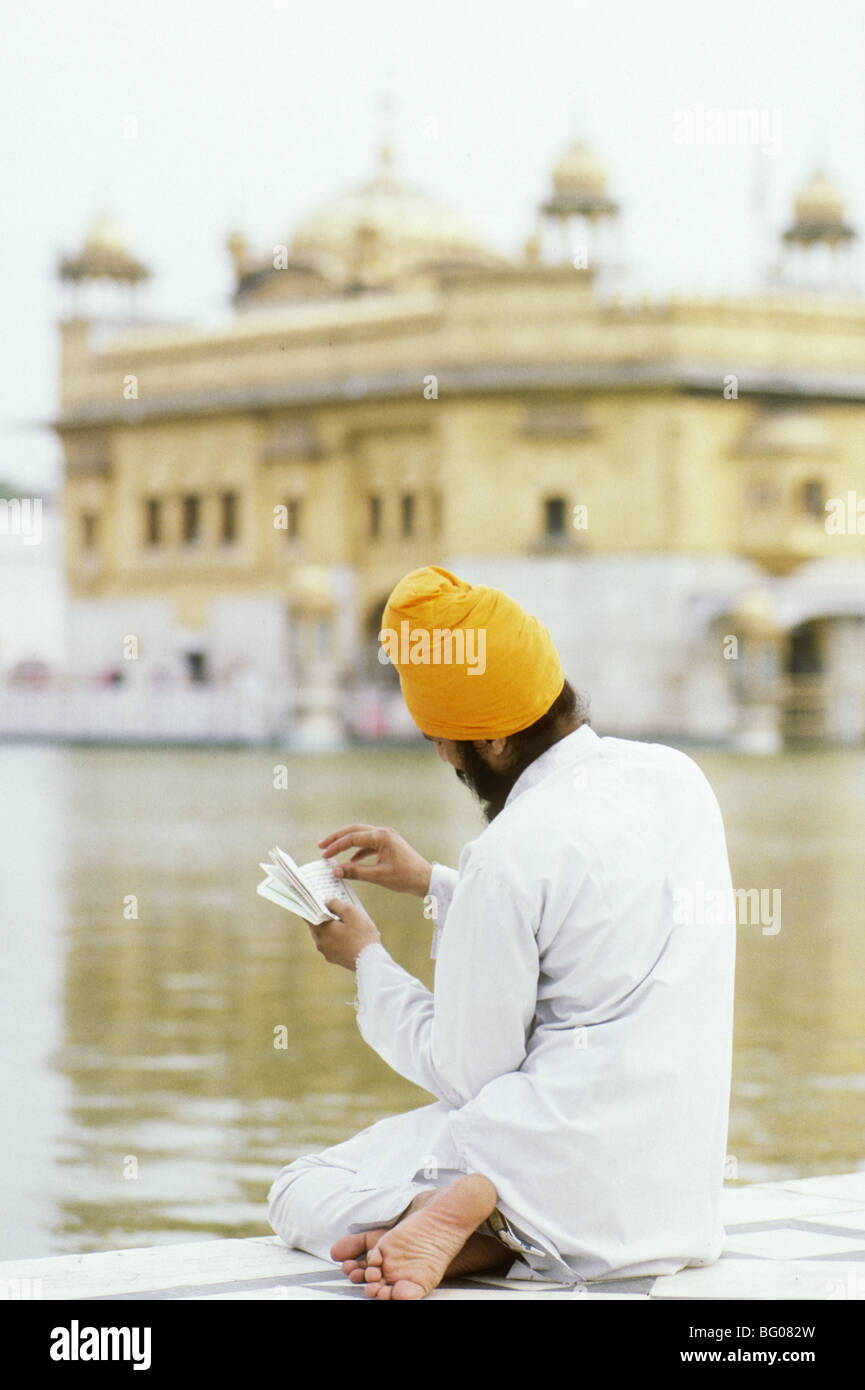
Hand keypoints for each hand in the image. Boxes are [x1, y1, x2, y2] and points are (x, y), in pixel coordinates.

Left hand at [309, 897, 380, 970]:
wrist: (371, 961)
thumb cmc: (362, 935)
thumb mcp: (351, 912)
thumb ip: (336, 904)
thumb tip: (326, 901)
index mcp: (321, 931)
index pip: (309, 916)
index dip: (312, 907)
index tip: (313, 900)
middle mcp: (320, 943)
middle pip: (317, 926)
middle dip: (323, 917)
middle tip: (331, 907)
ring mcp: (327, 953)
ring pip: (325, 936)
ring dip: (331, 928)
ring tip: (343, 920)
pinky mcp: (336, 960)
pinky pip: (333, 945)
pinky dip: (337, 938)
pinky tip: (348, 935)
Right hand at [318, 824, 432, 896]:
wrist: (427, 880)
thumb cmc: (406, 877)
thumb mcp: (378, 876)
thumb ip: (355, 872)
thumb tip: (335, 870)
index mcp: (382, 837)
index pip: (352, 837)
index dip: (336, 846)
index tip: (324, 855)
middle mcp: (384, 833)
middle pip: (355, 831)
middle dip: (337, 838)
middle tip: (322, 846)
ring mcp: (388, 838)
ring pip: (362, 837)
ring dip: (347, 844)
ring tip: (333, 853)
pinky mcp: (390, 845)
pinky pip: (370, 844)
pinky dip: (359, 851)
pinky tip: (351, 861)